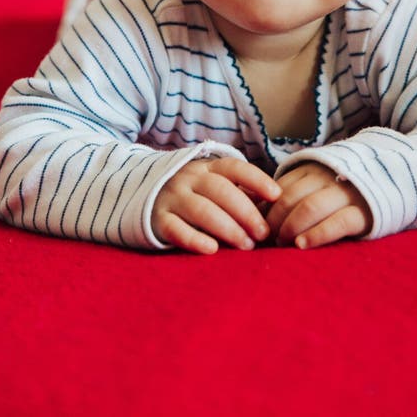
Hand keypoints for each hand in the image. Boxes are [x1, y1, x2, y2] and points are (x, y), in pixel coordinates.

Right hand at [152, 157, 280, 253]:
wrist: (140, 196)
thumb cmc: (190, 195)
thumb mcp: (211, 186)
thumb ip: (238, 193)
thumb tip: (274, 208)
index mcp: (206, 167)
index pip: (234, 168)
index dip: (257, 179)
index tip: (276, 195)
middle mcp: (188, 179)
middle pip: (221, 191)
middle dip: (246, 213)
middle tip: (263, 234)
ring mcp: (171, 197)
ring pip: (202, 211)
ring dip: (228, 228)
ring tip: (246, 246)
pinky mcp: (157, 220)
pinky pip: (177, 229)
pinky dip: (195, 239)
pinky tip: (213, 249)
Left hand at [266, 161, 371, 249]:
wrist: (392, 179)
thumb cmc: (344, 189)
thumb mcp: (319, 182)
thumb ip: (294, 191)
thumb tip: (256, 206)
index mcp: (313, 169)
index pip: (281, 188)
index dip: (266, 208)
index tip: (258, 225)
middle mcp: (327, 177)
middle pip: (290, 197)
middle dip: (274, 220)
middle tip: (268, 238)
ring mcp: (346, 193)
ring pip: (309, 208)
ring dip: (290, 227)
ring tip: (282, 243)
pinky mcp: (363, 212)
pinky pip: (336, 223)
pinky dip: (316, 234)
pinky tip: (302, 245)